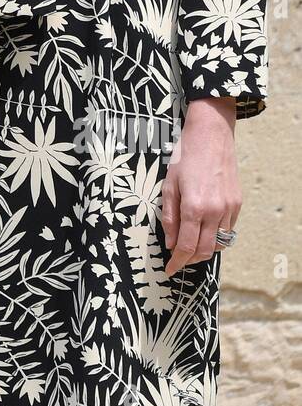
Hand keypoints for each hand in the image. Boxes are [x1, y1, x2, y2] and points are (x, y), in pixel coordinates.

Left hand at [161, 98, 240, 276]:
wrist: (211, 135)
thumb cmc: (185, 157)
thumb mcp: (169, 185)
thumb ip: (169, 216)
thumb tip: (169, 242)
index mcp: (194, 207)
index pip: (186, 247)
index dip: (177, 262)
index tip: (169, 270)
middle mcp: (214, 211)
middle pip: (204, 251)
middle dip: (190, 260)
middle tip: (177, 259)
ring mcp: (229, 208)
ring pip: (219, 243)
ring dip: (204, 250)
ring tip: (190, 245)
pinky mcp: (237, 203)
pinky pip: (227, 230)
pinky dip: (215, 236)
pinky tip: (204, 230)